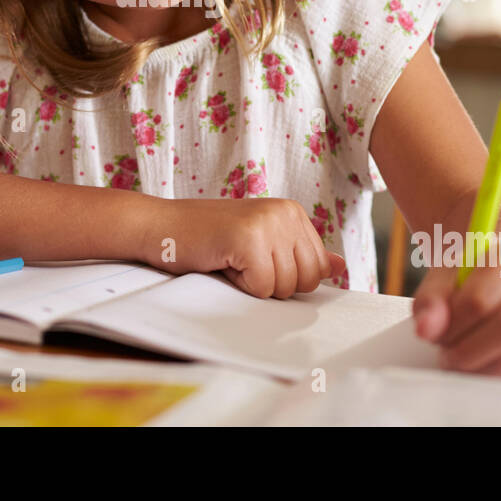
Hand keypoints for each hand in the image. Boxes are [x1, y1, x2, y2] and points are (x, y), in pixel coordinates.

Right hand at [148, 197, 345, 298]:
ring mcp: (268, 223)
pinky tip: (222, 261)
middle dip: (273, 284)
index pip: (317, 270)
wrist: (160, 226)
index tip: (254, 258)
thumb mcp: (261, 243)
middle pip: (306, 281)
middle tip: (242, 262)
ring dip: (253, 284)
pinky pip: (262, 288)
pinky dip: (239, 285)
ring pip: (285, 287)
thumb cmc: (207, 238)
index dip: (284, 277)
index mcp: (293, 212)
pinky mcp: (249, 238)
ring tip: (230, 258)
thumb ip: (301, 254)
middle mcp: (286, 212)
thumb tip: (340, 267)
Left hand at [412, 242, 500, 378]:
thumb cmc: (473, 272)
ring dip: (475, 364)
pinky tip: (473, 360)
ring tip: (456, 353)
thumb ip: (431, 298)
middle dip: (465, 347)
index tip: (434, 326)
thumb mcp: (444, 274)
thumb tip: (427, 328)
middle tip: (444, 347)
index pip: (481, 299)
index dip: (452, 321)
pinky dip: (487, 374)